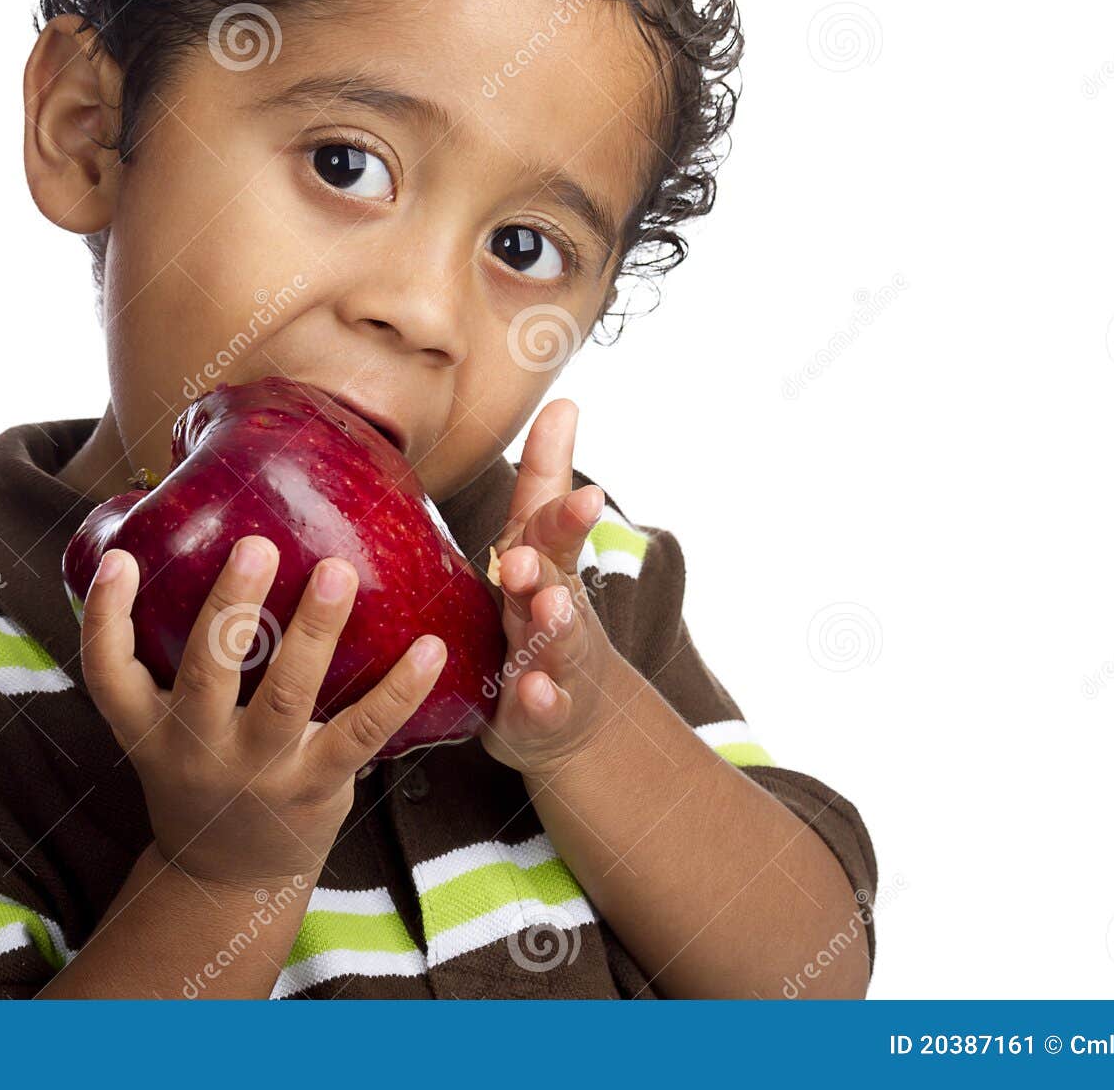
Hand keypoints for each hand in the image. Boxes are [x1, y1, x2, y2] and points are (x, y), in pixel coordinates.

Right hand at [80, 536, 446, 889]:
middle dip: (231, 607)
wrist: (227, 877)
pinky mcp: (316, 787)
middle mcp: (196, 749)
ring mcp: (258, 771)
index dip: (106, 614)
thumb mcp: (162, 729)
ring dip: (314, 631)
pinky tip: (430, 648)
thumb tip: (203, 549)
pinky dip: (399, 689)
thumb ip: (170, 660)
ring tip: (337, 573)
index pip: (106, 671)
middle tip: (257, 546)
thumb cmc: (201, 772)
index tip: (124, 559)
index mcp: (148, 727)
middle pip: (206, 673)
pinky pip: (362, 732)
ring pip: (285, 696)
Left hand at [481, 400, 620, 776]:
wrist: (576, 712)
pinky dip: (541, 698)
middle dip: (542, 570)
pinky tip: (533, 691)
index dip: (567, 516)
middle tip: (524, 558)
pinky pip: (541, 705)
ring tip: (546, 611)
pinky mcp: (538, 712)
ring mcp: (552, 663)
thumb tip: (564, 400)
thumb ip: (545, 477)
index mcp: (546, 567)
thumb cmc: (543, 609)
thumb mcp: (539, 544)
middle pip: (551, 587)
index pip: (552, 534)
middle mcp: (555, 612)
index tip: (589, 494)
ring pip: (553, 644)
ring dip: (550, 627)